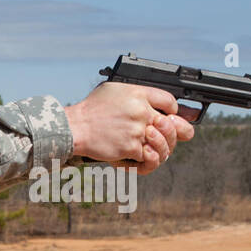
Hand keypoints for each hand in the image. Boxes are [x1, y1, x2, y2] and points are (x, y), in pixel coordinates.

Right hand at [64, 84, 195, 174]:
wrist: (77, 127)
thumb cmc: (93, 109)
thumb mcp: (115, 90)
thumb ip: (138, 95)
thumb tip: (157, 104)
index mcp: (139, 94)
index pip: (170, 102)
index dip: (173, 112)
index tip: (169, 117)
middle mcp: (141, 111)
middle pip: (172, 126)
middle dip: (172, 135)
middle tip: (165, 139)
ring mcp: (137, 130)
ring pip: (163, 145)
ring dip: (160, 150)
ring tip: (152, 150)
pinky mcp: (131, 147)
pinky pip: (149, 158)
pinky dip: (145, 161)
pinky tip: (138, 157)